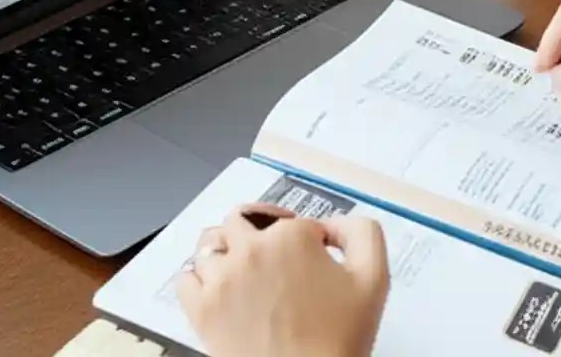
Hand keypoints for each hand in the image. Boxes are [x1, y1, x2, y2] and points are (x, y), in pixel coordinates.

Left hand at [178, 205, 389, 356]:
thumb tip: (335, 225)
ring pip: (210, 244)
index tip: (314, 259)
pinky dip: (200, 279)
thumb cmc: (337, 340)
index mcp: (291, 237)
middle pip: (242, 220)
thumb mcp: (374, 278)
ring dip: (227, 251)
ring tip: (244, 270)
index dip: (306, 239)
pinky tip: (219, 289)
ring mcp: (222, 279)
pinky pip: (186, 278)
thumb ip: (363, 233)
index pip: (294, 220)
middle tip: (274, 255)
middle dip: (259, 232)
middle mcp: (251, 251)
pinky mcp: (201, 308)